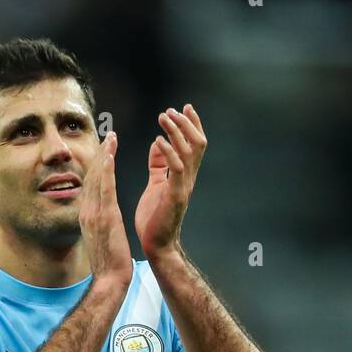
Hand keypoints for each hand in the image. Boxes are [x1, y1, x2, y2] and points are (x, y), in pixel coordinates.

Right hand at [79, 131, 132, 287]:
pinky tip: (109, 156)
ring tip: (110, 138)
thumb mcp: (101, 238)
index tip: (104, 150)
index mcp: (86, 216)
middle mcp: (87, 211)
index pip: (91, 184)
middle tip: (108, 135)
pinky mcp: (104, 217)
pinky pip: (104, 189)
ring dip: (104, 156)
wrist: (109, 279)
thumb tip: (101, 216)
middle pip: (92, 176)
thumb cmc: (109, 262)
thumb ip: (99, 223)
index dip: (97, 165)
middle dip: (100, 154)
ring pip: (97, 178)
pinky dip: (105, 171)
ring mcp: (94, 214)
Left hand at [135, 104, 206, 259]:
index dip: (192, 124)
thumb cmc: (154, 217)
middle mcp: (188, 179)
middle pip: (197, 143)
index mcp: (184, 176)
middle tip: (172, 109)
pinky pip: (176, 169)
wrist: (156, 244)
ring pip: (189, 152)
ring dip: (176, 131)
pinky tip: (158, 140)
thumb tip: (158, 144)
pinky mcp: (175, 196)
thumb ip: (158, 165)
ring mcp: (183, 187)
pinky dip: (168, 152)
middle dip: (186, 123)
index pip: (194, 145)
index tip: (184, 107)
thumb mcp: (155, 184)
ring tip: (164, 116)